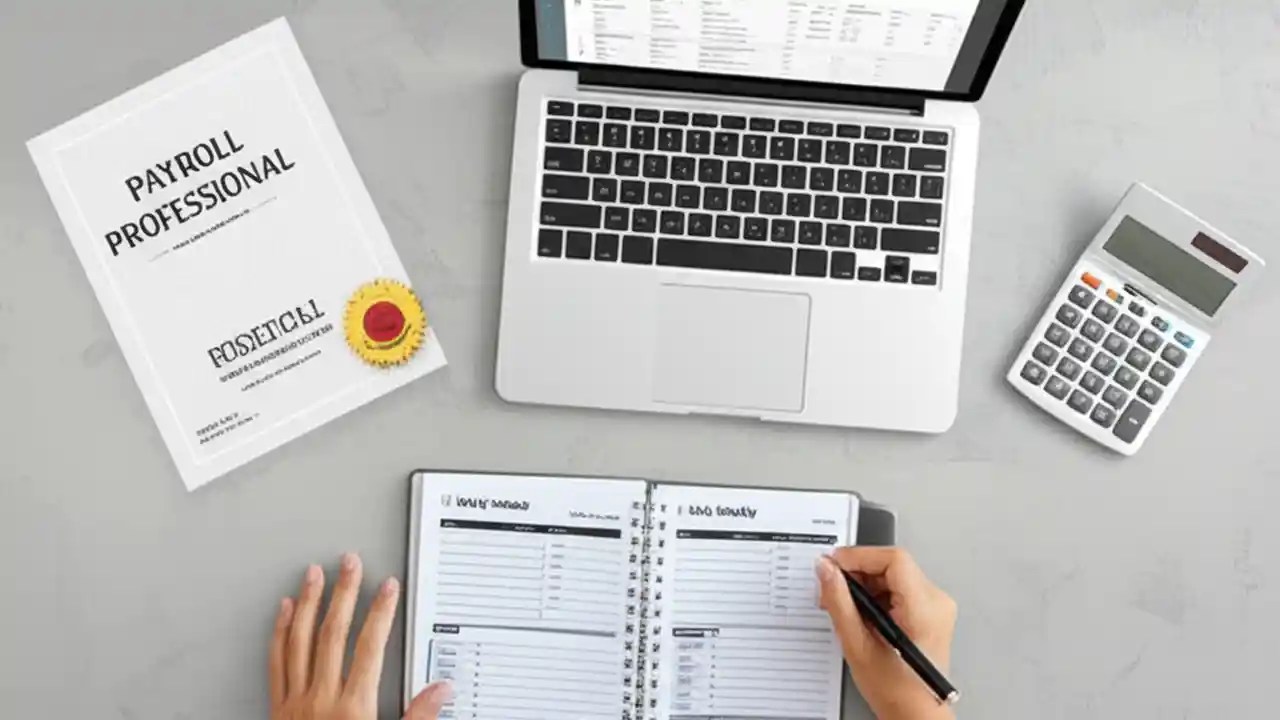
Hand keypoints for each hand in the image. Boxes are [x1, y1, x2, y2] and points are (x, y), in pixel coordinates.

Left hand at [269, 553, 451, 719]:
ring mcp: (295, 703)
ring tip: (313, 575)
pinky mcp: (277, 710)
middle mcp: (320, 699)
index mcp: (352, 709)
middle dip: (344, 593)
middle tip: (350, 563)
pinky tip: (282, 612)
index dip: (380, 612)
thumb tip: (440, 690)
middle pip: (332, 634)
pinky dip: (279, 633)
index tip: (388, 587)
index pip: (370, 647)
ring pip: (298, 641)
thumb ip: (417, 719)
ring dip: (307, 603)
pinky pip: (275, 663)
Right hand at [815, 548, 956, 719]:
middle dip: (857, 573)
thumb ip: (839, 600)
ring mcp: (936, 605)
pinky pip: (899, 588)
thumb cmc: (895, 689)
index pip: (893, 559)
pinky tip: (861, 613)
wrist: (915, 712)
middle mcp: (936, 602)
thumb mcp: (858, 643)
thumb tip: (827, 569)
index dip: (859, 556)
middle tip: (832, 587)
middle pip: (892, 565)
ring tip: (845, 606)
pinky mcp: (929, 610)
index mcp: (924, 608)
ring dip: (865, 585)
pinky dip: (876, 594)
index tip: (834, 563)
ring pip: (893, 575)